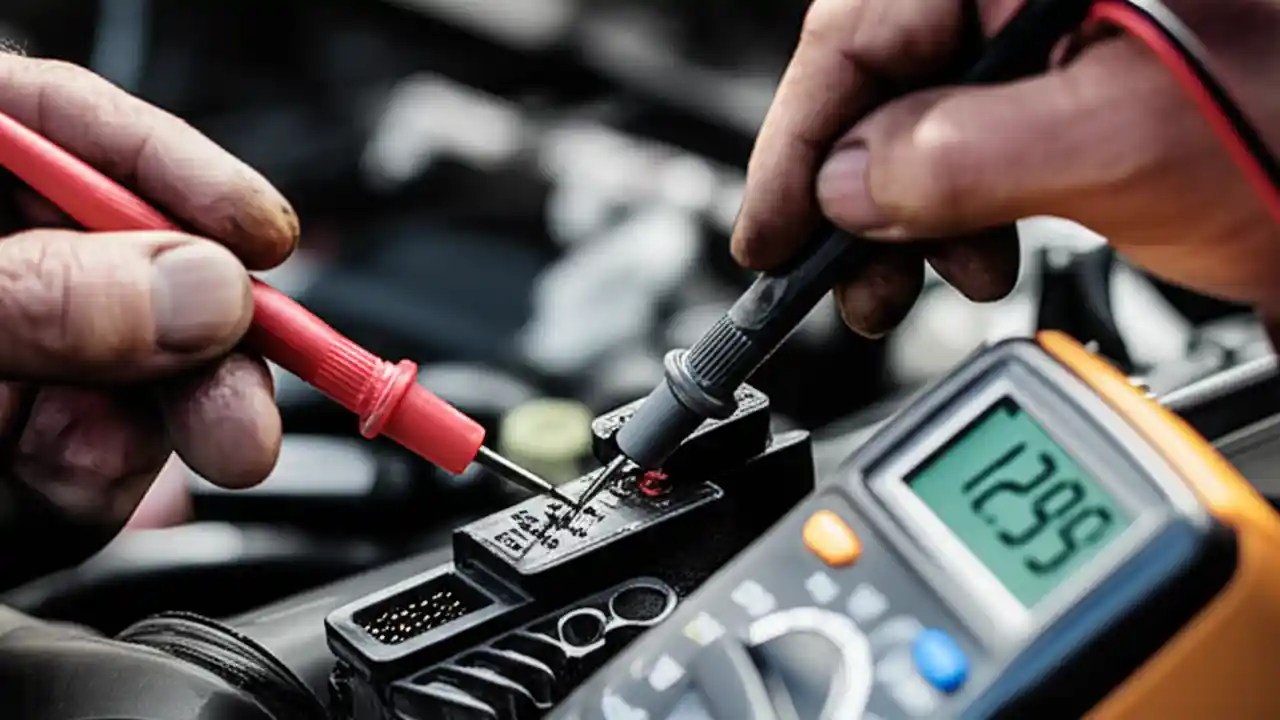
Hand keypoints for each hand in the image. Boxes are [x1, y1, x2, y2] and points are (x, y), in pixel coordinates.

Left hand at [0, 54, 297, 582]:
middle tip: (241, 426)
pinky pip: (89, 463)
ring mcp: (7, 355)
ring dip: (133, 435)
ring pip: (131, 381)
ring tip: (66, 465)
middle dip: (200, 356)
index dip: (188, 175)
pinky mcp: (7, 443)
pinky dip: (85, 489)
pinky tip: (42, 484)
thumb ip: (43, 293)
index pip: (80, 131)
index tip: (266, 236)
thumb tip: (202, 294)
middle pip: (136, 273)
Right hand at [732, 0, 1279, 336]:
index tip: (769, 231)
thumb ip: (960, 155)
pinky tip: (969, 258)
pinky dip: (951, 219)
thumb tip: (848, 182)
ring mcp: (1050, 46)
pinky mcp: (1067, 99)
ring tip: (910, 284)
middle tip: (835, 277)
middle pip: (884, 81)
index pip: (862, 28)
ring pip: (921, 126)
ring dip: (901, 219)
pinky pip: (970, 153)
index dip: (801, 138)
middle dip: (852, 193)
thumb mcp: (1117, 144)